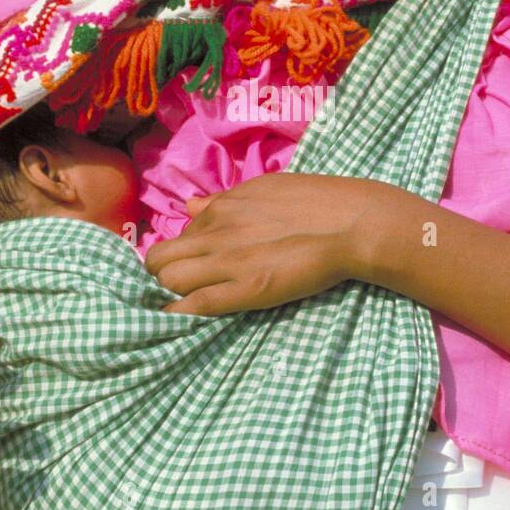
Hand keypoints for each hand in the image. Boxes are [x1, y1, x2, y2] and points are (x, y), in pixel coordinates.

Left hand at [144, 172, 368, 315]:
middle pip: (159, 258)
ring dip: (171, 293)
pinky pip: (196, 305)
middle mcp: (216, 232)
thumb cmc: (316, 201)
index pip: (181, 232)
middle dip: (161, 273)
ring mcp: (227, 262)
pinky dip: (180, 314)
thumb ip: (224, 201)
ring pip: (169, 280)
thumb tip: (191, 207)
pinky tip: (179, 320)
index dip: (185, 250)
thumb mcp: (263, 189)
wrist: (349, 224)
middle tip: (182, 285)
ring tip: (187, 302)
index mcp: (222, 207)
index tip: (195, 262)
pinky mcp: (245, 289)